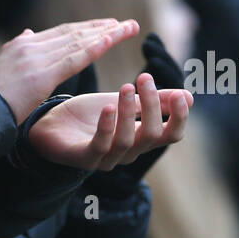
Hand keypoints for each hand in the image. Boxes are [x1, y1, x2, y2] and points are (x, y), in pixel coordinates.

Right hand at [0, 19, 139, 122]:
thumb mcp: (3, 66)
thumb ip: (19, 48)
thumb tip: (28, 32)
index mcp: (22, 44)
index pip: (62, 31)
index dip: (87, 28)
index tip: (108, 25)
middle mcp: (30, 44)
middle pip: (74, 32)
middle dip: (103, 27)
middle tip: (127, 24)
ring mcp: (35, 57)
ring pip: (79, 41)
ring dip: (107, 34)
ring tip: (129, 29)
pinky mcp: (41, 74)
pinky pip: (74, 58)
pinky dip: (95, 47)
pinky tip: (111, 40)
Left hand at [28, 74, 192, 170]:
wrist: (49, 124)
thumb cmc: (88, 115)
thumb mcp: (125, 102)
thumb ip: (154, 101)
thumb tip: (189, 96)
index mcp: (140, 138)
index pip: (170, 135)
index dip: (180, 118)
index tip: (181, 95)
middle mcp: (128, 152)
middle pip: (152, 136)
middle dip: (153, 106)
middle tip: (143, 78)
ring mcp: (106, 158)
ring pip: (127, 140)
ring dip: (129, 112)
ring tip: (126, 87)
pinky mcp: (83, 157)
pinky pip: (100, 146)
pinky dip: (107, 126)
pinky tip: (108, 107)